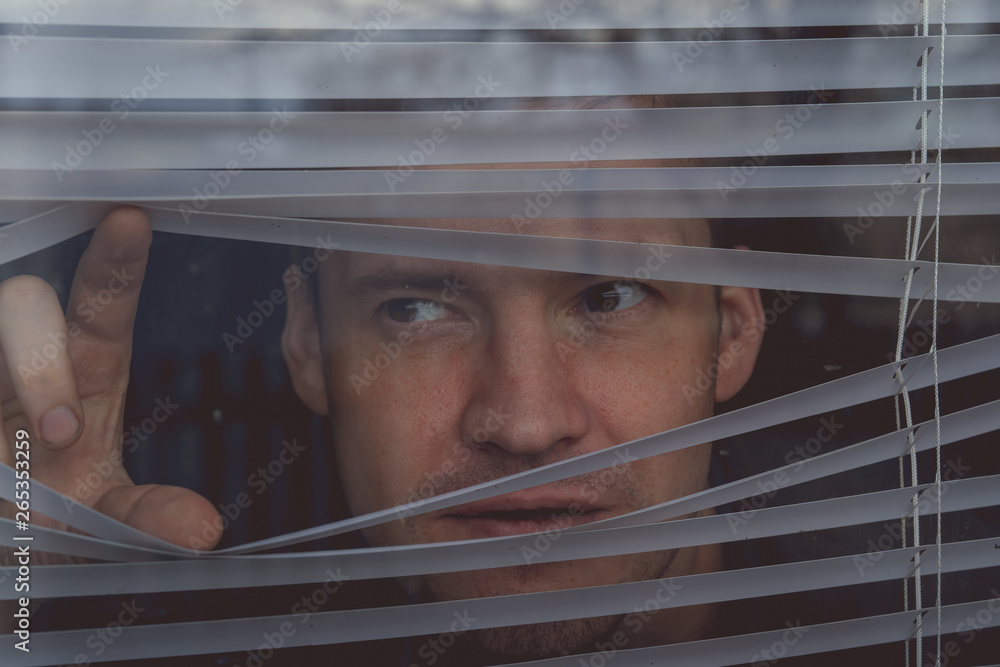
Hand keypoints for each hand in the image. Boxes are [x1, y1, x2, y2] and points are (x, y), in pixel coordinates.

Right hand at [0, 207, 220, 561]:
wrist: (13, 543)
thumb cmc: (58, 518)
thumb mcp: (106, 522)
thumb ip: (148, 519)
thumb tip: (203, 530)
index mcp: (87, 371)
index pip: (103, 303)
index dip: (115, 263)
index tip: (130, 219)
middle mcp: (30, 360)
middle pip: (25, 302)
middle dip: (41, 360)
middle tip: (62, 433)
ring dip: (23, 374)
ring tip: (41, 441)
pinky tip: (3, 448)